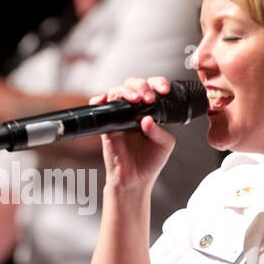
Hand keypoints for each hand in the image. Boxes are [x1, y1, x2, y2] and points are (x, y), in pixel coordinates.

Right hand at [90, 76, 177, 191]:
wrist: (135, 179)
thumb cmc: (149, 162)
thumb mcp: (164, 144)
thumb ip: (160, 131)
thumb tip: (146, 119)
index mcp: (150, 111)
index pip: (152, 88)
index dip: (158, 84)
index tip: (164, 90)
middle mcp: (134, 111)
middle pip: (133, 84)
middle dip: (141, 85)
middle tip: (148, 97)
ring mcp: (119, 116)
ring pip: (117, 92)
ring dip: (126, 91)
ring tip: (135, 98)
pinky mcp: (107, 125)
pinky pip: (100, 107)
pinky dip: (99, 100)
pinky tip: (103, 99)